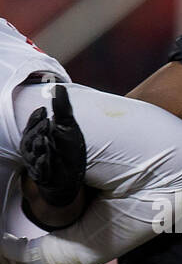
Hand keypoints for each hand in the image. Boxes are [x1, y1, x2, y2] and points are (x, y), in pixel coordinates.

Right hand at [20, 83, 85, 208]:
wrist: (70, 177)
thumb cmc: (68, 150)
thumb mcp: (68, 127)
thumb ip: (62, 109)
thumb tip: (58, 86)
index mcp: (36, 134)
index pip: (33, 124)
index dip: (37, 118)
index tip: (44, 110)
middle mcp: (32, 147)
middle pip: (31, 137)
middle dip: (38, 130)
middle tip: (47, 123)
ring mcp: (35, 162)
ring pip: (33, 152)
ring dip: (39, 145)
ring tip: (46, 138)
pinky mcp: (42, 176)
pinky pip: (40, 169)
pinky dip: (43, 164)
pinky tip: (47, 157)